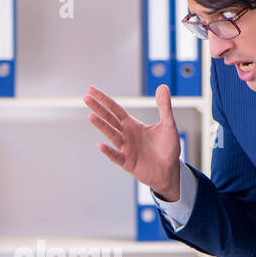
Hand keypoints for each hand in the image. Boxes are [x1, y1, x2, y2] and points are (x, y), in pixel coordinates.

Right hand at [84, 84, 182, 200]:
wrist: (170, 170)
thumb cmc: (167, 148)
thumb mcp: (168, 124)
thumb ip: (164, 106)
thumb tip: (162, 86)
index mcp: (132, 125)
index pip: (115, 109)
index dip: (104, 99)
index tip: (91, 90)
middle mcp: (126, 135)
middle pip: (109, 119)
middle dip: (98, 108)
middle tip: (86, 98)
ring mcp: (125, 149)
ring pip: (111, 135)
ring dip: (101, 126)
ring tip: (91, 116)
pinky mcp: (128, 163)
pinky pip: (116, 156)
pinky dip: (109, 151)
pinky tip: (101, 145)